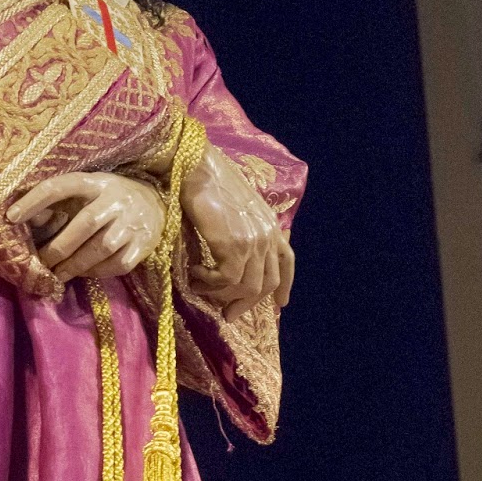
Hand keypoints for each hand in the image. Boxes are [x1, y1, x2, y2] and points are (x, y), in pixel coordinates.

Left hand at [7, 172, 165, 282]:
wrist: (157, 203)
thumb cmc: (109, 198)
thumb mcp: (87, 191)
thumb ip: (58, 203)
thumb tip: (20, 219)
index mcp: (96, 182)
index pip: (61, 186)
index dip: (35, 200)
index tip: (11, 216)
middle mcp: (116, 198)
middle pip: (84, 224)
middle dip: (59, 248)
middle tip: (41, 263)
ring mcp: (133, 221)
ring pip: (102, 247)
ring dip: (77, 265)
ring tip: (59, 275)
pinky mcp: (145, 243)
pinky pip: (119, 263)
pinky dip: (99, 272)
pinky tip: (86, 274)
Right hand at [180, 144, 293, 322]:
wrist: (196, 166)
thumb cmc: (209, 181)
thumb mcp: (235, 207)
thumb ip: (243, 228)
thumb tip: (230, 253)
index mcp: (270, 224)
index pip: (286, 260)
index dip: (285, 285)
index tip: (280, 305)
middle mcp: (267, 235)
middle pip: (267, 282)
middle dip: (247, 303)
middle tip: (227, 314)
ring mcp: (252, 241)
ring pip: (247, 287)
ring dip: (221, 294)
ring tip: (201, 288)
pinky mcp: (233, 246)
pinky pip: (225, 279)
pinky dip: (208, 282)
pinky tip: (194, 274)